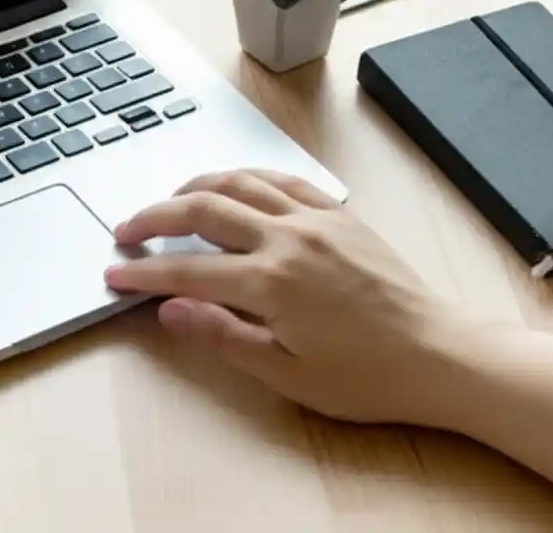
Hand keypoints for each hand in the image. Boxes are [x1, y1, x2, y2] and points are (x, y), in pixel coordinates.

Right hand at [106, 169, 495, 425]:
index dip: (143, 275)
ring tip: (169, 203)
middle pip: (203, 210)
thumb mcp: (287, 375)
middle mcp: (289, 238)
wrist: (439, 354)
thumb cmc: (367, 376)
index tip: (113, 275)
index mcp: (271, 282)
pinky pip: (283, 179)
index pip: (186, 271)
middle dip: (155, 217)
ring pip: (241, 182)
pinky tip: (233, 185)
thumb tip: (170, 310)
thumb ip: (222, 335)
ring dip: (195, 186)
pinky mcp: (340, 214)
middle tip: (125, 232)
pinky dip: (247, 176)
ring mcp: (317, 219)